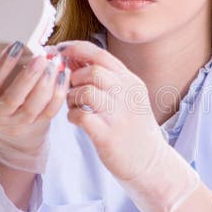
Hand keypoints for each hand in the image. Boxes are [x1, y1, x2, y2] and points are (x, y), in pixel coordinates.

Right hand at [0, 30, 68, 172]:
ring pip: (33, 107)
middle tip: (42, 56)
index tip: (17, 45)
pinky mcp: (35, 125)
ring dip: (47, 85)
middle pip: (13, 97)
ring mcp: (17, 123)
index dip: (3, 65)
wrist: (6, 129)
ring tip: (55, 64)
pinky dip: (58, 94)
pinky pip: (49, 112)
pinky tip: (63, 76)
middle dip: (29, 76)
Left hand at [61, 40, 198, 211]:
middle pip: (93, 70)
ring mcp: (118, 114)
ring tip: (74, 105)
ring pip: (85, 90)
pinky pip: (81, 115)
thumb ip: (108, 79)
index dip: (76, 50)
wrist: (150, 162)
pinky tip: (76, 119)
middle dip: (74, 77)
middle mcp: (127, 94)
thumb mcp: (129, 98)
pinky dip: (72, 115)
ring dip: (71, 96)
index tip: (62, 53)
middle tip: (71, 88)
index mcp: (130, 82)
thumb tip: (77, 60)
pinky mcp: (108, 135)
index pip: (100, 54)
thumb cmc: (134, 129)